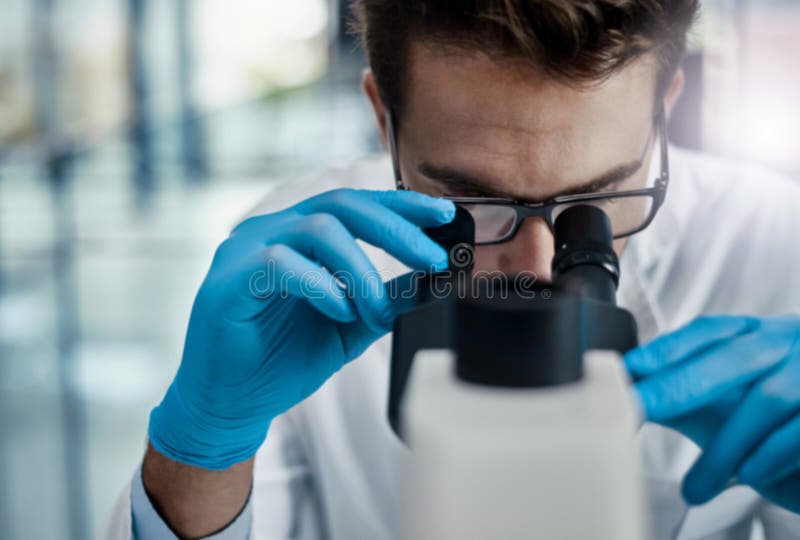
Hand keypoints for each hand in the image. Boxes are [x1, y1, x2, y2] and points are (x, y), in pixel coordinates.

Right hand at [148, 188, 454, 469]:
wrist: (231, 403)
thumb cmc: (282, 359)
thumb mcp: (349, 326)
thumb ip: (385, 300)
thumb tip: (433, 283)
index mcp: (299, 234)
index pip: (356, 205)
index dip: (401, 206)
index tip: (445, 216)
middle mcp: (273, 231)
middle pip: (341, 205)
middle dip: (395, 229)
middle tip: (432, 259)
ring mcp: (246, 251)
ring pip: (317, 229)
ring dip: (360, 270)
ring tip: (376, 310)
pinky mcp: (228, 280)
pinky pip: (279, 264)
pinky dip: (320, 285)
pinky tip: (339, 312)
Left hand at [625, 314, 799, 512]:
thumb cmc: (774, 423)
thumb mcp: (726, 403)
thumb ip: (682, 393)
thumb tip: (624, 392)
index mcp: (757, 335)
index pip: (708, 332)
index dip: (666, 349)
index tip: (628, 369)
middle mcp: (789, 343)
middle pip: (730, 359)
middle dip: (677, 385)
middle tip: (636, 409)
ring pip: (767, 400)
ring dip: (724, 449)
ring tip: (694, 487)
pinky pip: (799, 432)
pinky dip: (768, 457)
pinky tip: (746, 477)